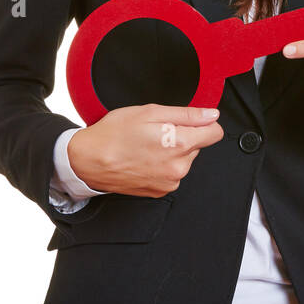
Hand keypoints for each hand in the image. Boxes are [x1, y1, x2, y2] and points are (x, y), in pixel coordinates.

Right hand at [67, 104, 224, 197]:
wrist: (87, 161)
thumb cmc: (114, 134)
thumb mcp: (150, 112)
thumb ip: (187, 114)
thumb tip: (211, 115)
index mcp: (179, 144)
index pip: (215, 133)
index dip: (204, 123)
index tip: (190, 122)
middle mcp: (178, 167)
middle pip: (198, 146)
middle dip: (183, 137)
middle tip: (156, 132)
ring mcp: (169, 182)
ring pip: (184, 160)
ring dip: (172, 152)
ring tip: (147, 146)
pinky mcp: (160, 192)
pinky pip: (172, 174)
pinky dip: (163, 166)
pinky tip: (144, 159)